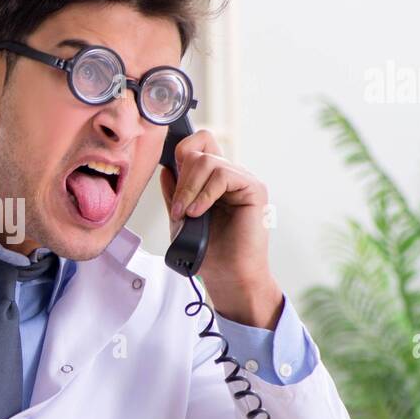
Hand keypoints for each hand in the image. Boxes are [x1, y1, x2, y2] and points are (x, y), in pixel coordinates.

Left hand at [159, 127, 283, 328]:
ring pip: (208, 161)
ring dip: (189, 188)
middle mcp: (229, 175)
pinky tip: (198, 212)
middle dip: (181, 177)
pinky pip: (223, 175)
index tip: (170, 175)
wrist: (228, 275)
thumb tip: (165, 169)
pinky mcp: (253, 189)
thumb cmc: (209, 251)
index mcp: (213, 180)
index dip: (181, 151)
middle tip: (177, 207)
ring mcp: (242, 180)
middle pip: (199, 150)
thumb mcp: (180, 218)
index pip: (199, 143)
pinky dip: (205, 193)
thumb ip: (174, 194)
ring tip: (186, 214)